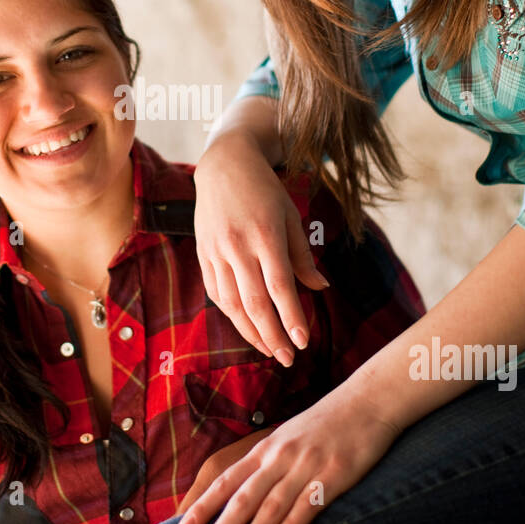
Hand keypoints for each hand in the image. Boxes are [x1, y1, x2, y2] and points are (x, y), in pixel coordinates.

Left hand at [173, 377, 402, 523]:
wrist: (368, 401)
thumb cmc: (326, 423)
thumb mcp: (288, 437)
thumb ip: (267, 463)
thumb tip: (242, 493)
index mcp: (266, 449)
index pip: (226, 482)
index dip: (202, 508)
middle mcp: (280, 458)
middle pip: (242, 500)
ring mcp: (307, 465)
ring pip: (270, 507)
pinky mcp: (335, 474)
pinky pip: (308, 505)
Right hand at [193, 131, 329, 362]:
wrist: (224, 165)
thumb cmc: (265, 189)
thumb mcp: (291, 216)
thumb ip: (302, 255)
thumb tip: (320, 288)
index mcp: (265, 234)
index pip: (280, 287)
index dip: (292, 317)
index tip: (304, 341)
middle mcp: (237, 245)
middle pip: (254, 303)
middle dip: (273, 336)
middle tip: (289, 358)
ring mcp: (216, 251)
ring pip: (232, 303)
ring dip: (251, 332)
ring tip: (270, 350)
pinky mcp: (203, 253)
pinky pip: (216, 292)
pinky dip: (232, 313)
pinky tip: (247, 327)